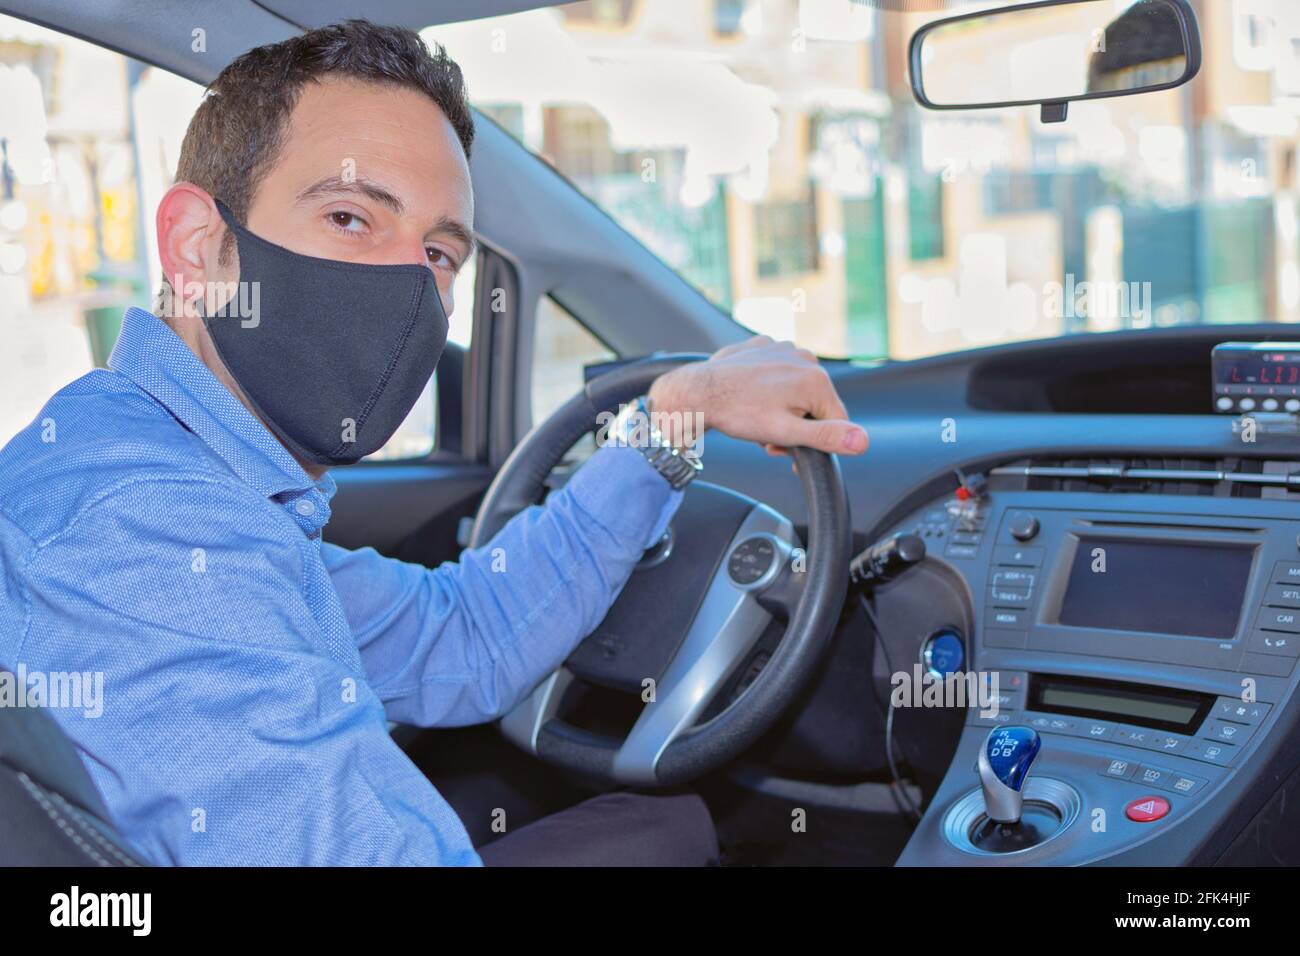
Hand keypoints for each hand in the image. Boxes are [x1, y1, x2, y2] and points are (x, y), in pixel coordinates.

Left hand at [647, 336, 868, 461]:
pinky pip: (777, 371)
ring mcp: (783, 348)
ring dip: (784, 407)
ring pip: (796, 388)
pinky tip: (750, 397)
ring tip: (757, 417)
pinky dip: (769, 387)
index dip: (815, 443)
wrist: (698, 392)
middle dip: (797, 424)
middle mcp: (805, 358)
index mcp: (816, 380)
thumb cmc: (738, 413)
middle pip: (815, 403)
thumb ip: (826, 436)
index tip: (788, 452)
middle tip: (768, 438)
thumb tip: (862, 440)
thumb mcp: (786, 433)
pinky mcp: (764, 345)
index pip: (835, 420)